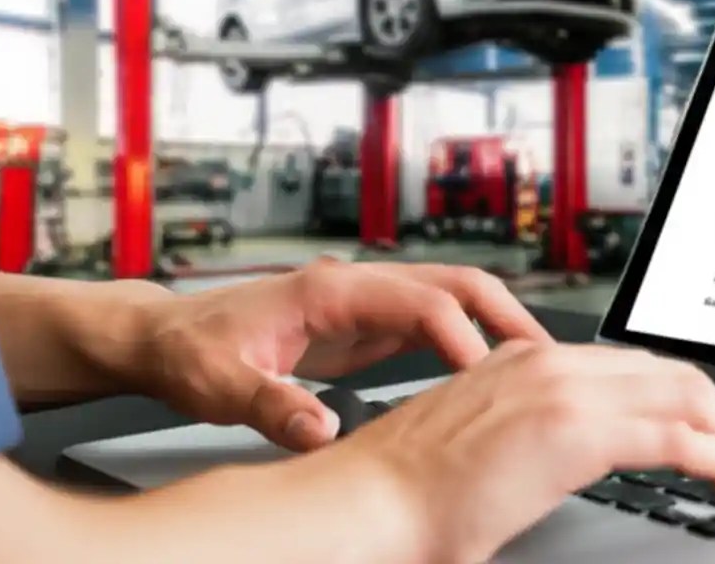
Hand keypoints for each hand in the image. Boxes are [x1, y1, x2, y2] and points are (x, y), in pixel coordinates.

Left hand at [129, 259, 550, 451]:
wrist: (169, 339)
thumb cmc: (191, 351)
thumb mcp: (219, 384)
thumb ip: (269, 405)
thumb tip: (321, 431)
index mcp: (330, 290)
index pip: (420, 301)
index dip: (460, 338)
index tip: (485, 378)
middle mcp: (359, 287)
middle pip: (455, 283)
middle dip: (505, 316)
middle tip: (545, 360)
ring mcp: (369, 304)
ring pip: (455, 300)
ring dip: (498, 327)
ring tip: (535, 370)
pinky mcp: (370, 327)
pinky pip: (438, 326)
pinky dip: (473, 345)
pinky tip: (491, 379)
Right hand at [339, 341, 714, 563]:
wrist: (368, 504)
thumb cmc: (408, 491)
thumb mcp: (481, 441)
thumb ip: (527, 433)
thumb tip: (557, 454)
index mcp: (526, 359)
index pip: (630, 361)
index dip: (679, 392)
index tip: (701, 427)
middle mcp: (549, 362)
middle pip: (666, 368)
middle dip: (714, 409)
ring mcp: (562, 391)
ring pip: (682, 393)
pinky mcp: (573, 433)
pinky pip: (674, 437)